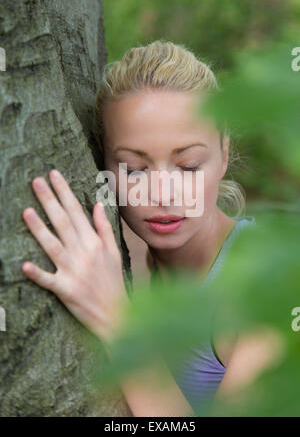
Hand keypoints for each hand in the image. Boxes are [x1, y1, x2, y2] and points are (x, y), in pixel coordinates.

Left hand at [22, 169, 129, 342]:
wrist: (117, 314)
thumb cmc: (114, 282)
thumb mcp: (115, 252)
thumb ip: (104, 228)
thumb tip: (97, 205)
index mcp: (94, 243)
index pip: (77, 211)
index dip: (64, 192)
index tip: (54, 175)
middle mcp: (83, 253)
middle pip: (63, 222)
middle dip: (49, 200)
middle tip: (36, 181)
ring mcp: (73, 271)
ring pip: (52, 246)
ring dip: (39, 229)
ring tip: (26, 211)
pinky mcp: (65, 290)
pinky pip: (48, 280)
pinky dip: (36, 273)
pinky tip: (24, 265)